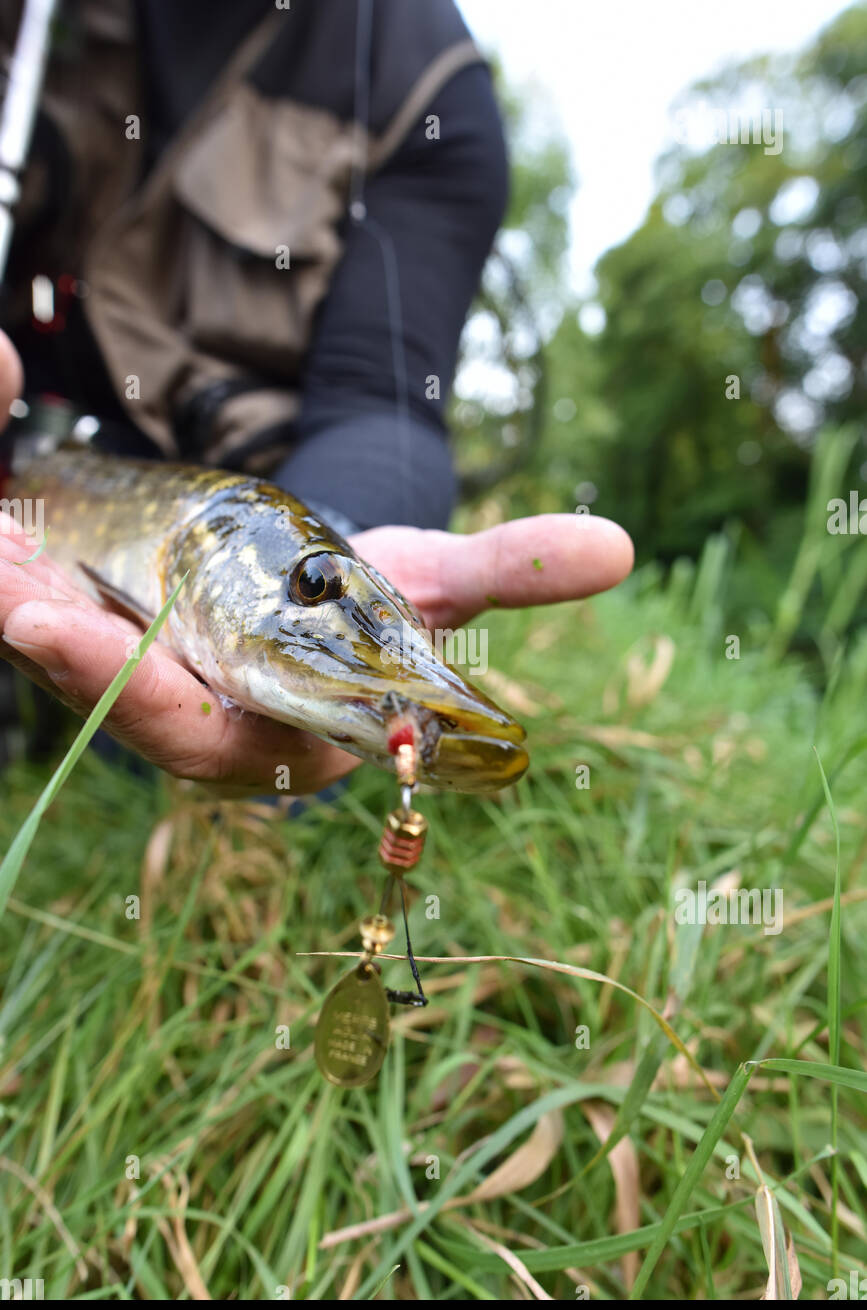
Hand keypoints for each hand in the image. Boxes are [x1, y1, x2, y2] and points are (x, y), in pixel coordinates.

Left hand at [0, 513, 632, 794]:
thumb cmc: (379, 613)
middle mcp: (201, 727)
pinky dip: (21, 586)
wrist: (322, 604)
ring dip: (20, 613)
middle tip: (6, 593)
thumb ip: (513, 572)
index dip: (142, 697)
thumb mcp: (434, 583)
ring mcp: (150, 691)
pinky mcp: (112, 651)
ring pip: (71, 668)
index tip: (71, 634)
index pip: (205, 736)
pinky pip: (53, 629)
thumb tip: (621, 545)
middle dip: (57, 658)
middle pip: (116, 707)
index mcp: (277, 739)